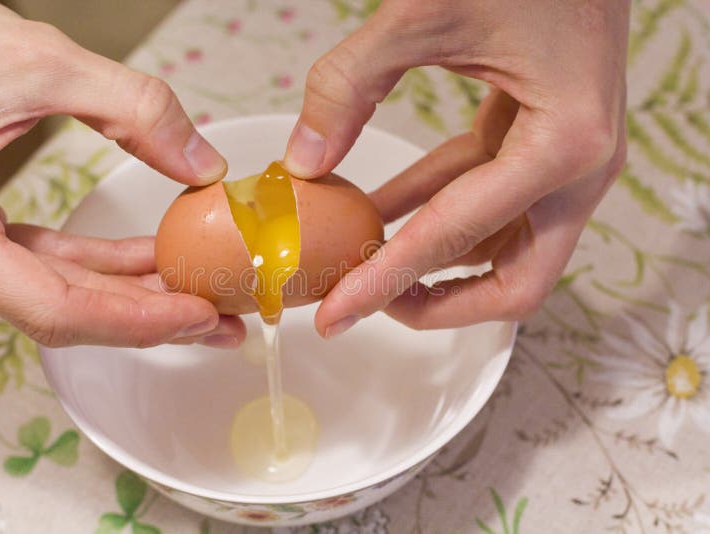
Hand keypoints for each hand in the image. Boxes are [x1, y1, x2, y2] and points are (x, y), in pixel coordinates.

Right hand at [0, 0, 243, 347]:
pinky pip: (35, 262)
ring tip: (196, 287)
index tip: (200, 315)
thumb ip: (130, 107)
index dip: (138, 321)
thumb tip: (201, 161)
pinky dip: (93, 261)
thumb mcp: (30, 60)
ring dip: (127, 290)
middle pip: (64, 311)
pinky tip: (146, 256)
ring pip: (53, 289)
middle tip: (219, 317)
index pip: (57, 310)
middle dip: (149, 314)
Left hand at [284, 0, 628, 336]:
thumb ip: (351, 85)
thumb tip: (306, 159)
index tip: (339, 313)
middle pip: (515, 281)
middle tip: (370, 304)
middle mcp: (580, 169)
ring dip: (433, 258)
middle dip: (440, 304)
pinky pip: (488, 198)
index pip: (455, 234)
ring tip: (361, 256)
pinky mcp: (547, 145)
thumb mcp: (424, 12)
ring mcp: (570, 162)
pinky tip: (381, 210)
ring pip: (503, 247)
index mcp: (562, 143)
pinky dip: (436, 210)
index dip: (385, 282)